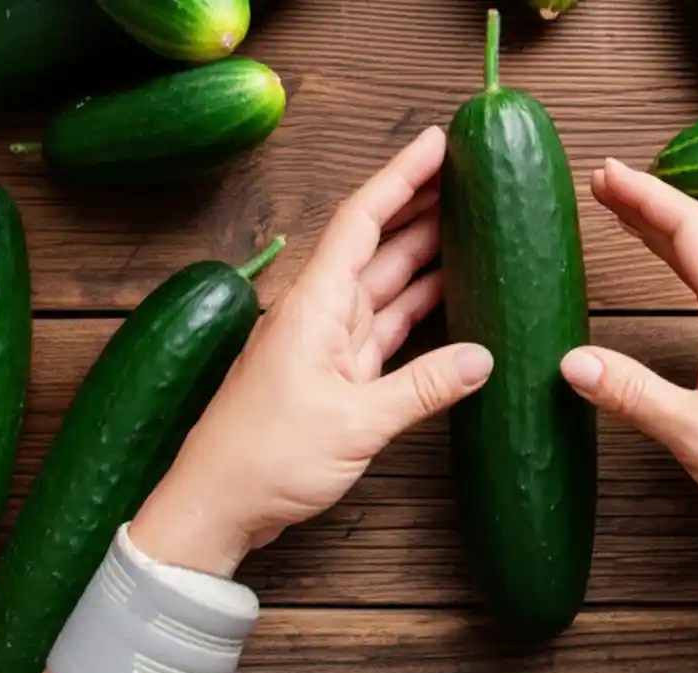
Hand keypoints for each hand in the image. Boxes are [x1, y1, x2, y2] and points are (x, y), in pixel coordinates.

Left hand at [130, 127, 493, 574]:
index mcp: (314, 305)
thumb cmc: (265, 457)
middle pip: (377, 245)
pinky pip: (384, 329)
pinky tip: (450, 300)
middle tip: (470, 178)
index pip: (362, 221)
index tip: (437, 142)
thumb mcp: (354, 422)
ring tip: (472, 227)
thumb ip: (422, 388)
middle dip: (421, 207)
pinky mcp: (335, 376)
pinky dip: (418, 312)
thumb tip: (482, 358)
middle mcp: (319, 313)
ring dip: (425, 256)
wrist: (216, 505)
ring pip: (384, 286)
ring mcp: (327, 344)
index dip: (401, 177)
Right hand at [560, 159, 697, 537]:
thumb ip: (632, 392)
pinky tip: (675, 265)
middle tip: (602, 183)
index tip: (604, 174)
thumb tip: (572, 363)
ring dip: (667, 229)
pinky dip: (689, 259)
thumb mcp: (695, 432)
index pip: (689, 229)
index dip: (643, 196)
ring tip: (626, 212)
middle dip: (648, 203)